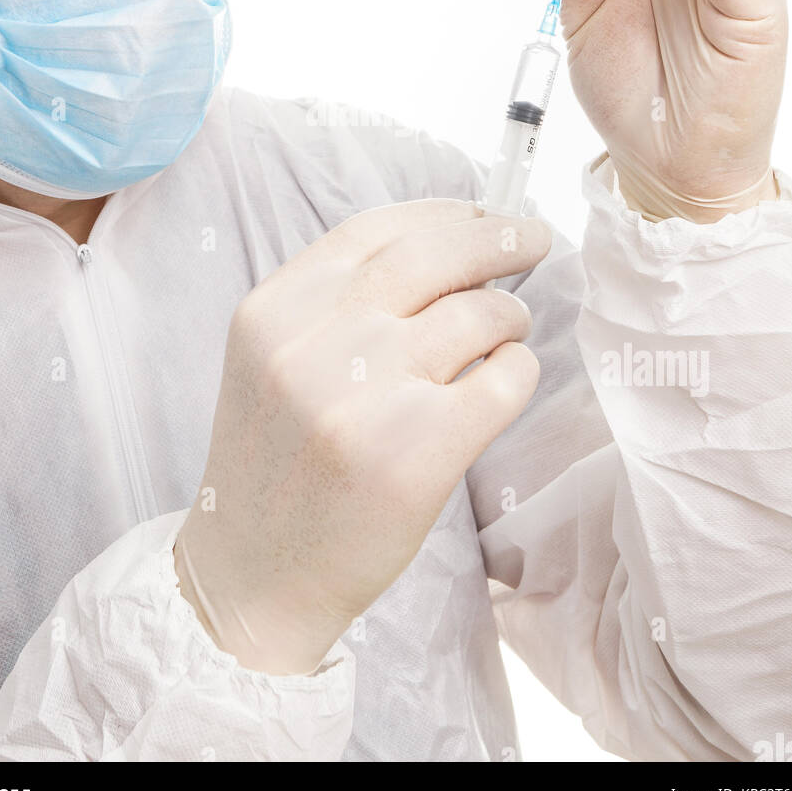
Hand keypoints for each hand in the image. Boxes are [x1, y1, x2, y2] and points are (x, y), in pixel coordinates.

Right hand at [174, 200, 549, 674]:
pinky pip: (505, 377)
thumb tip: (454, 241)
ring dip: (508, 317)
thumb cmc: (279, 465)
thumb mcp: (275, 361)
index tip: (484, 214)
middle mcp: (315, 341)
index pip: (377, 227)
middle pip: (437, 253)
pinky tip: (501, 384)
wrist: (254, 577)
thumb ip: (339, 301)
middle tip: (537, 238)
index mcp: (274, 310)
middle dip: (501, 237)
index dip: (444, 213)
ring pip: (480, 312)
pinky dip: (517, 372)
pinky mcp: (418, 450)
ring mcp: (367, 394)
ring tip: (503, 338)